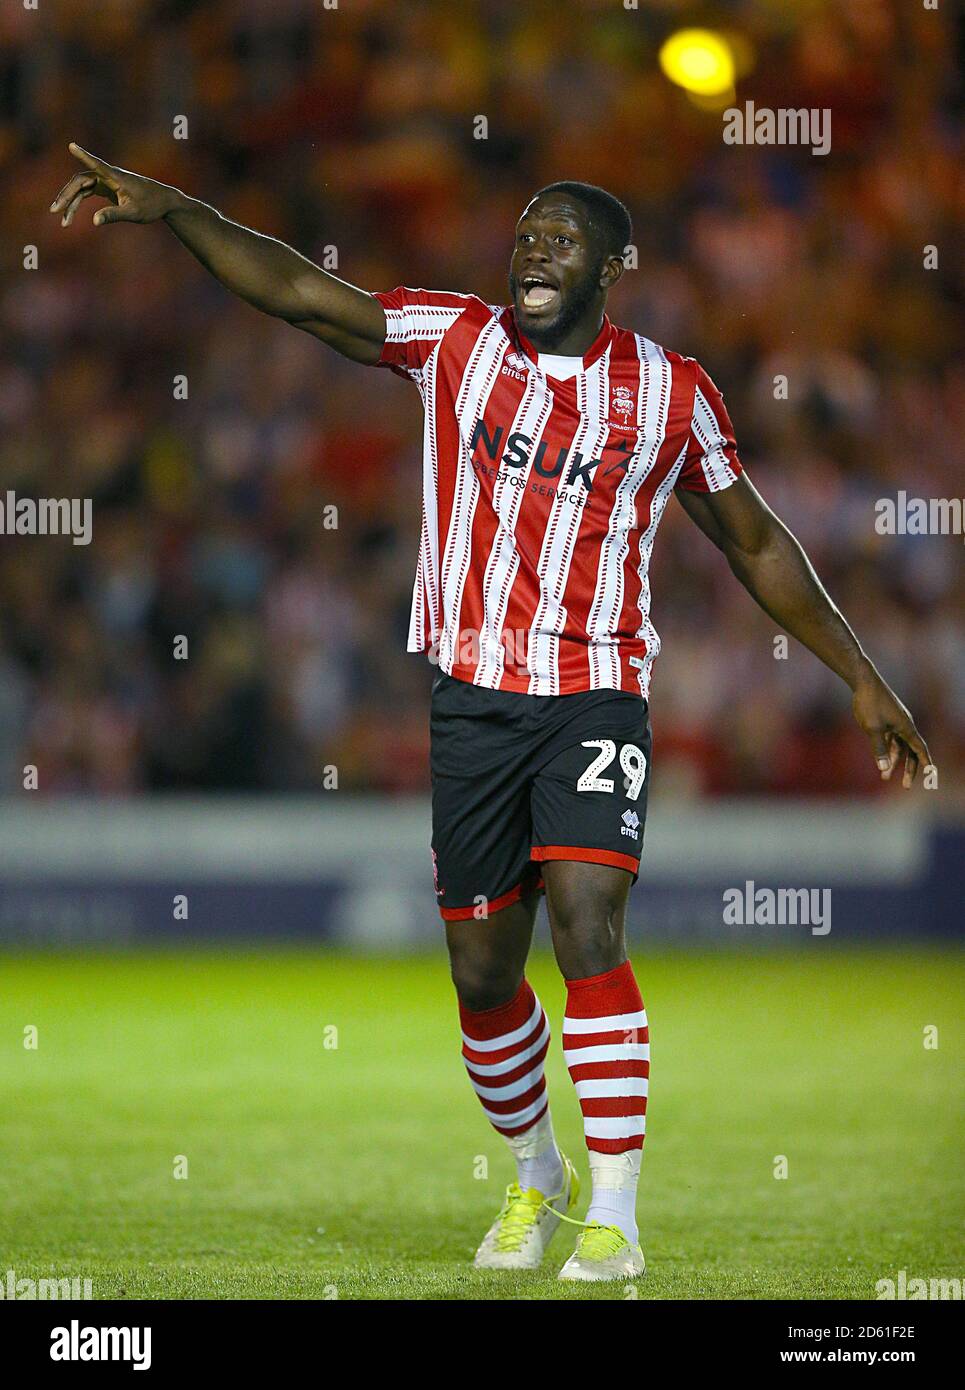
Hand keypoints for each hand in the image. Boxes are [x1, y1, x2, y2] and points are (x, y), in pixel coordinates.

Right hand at [50, 143, 181, 227]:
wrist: (163, 202)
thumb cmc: (151, 206)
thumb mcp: (133, 213)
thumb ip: (113, 216)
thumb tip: (94, 221)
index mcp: (115, 177)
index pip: (96, 164)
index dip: (83, 155)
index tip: (71, 145)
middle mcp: (108, 176)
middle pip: (80, 181)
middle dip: (66, 196)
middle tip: (55, 211)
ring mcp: (106, 181)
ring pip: (81, 188)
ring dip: (71, 203)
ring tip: (64, 222)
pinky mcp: (106, 188)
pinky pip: (86, 193)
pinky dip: (78, 204)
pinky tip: (70, 217)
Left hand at [851, 664, 933, 788]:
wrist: (864, 682)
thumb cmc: (869, 704)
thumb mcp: (873, 729)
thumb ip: (879, 750)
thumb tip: (884, 769)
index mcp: (906, 727)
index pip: (919, 749)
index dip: (926, 762)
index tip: (932, 775)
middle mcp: (904, 725)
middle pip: (910, 751)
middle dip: (908, 769)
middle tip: (905, 786)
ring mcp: (895, 722)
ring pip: (898, 746)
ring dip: (893, 761)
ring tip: (884, 777)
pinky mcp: (886, 719)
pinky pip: (890, 739)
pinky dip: (887, 750)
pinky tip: (881, 760)